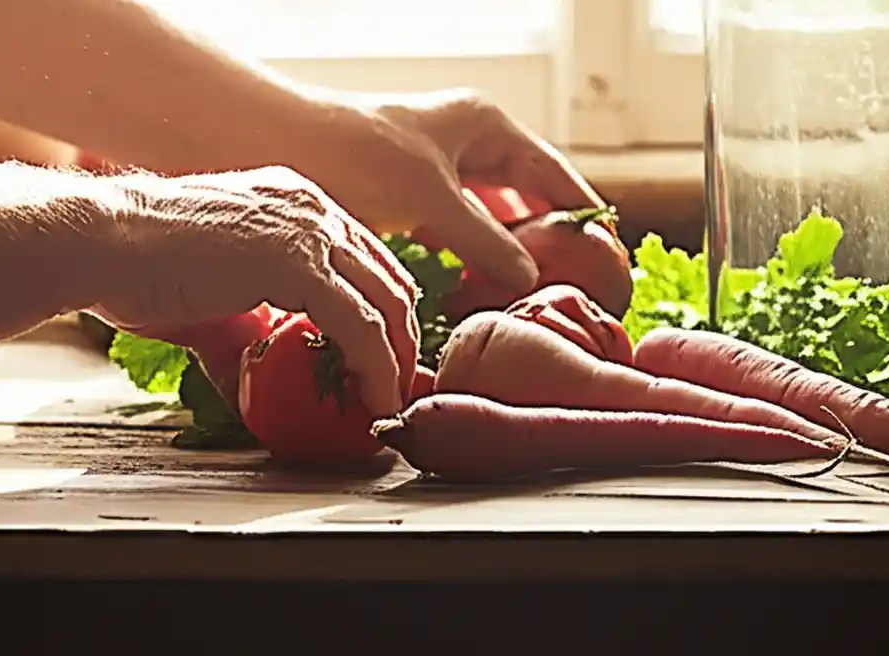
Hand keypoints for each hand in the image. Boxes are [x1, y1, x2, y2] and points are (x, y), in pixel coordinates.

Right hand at [90, 166, 419, 415]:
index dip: (382, 313)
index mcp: (293, 202)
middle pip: (389, 277)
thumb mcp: (210, 299)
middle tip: (393, 386)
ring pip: (388, 300)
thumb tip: (248, 381)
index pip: (364, 259)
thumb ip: (243, 332)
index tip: (381, 359)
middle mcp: (310, 206)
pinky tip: (373, 398)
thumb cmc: (136, 265)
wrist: (99, 244)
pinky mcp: (297, 263)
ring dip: (397, 358)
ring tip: (387, 400)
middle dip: (401, 339)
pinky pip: (361, 325)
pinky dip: (376, 367)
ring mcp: (307, 228)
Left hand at [297, 89, 605, 295]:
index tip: (610, 251)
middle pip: (525, 196)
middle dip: (548, 238)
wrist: (278, 146)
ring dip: (508, 255)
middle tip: (577, 284)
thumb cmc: (355, 153)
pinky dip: (471, 261)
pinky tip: (480, 292)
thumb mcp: (430, 198)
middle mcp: (465, 143)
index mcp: (483, 125)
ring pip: (490, 220)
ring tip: (536, 297)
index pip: (552, 172)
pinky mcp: (409, 203)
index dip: (581, 211)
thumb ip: (484, 239)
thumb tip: (530, 278)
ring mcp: (437, 173)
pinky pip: (456, 236)